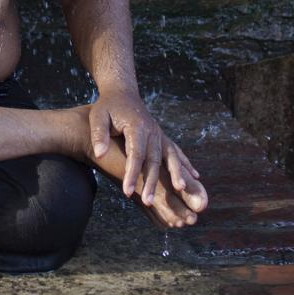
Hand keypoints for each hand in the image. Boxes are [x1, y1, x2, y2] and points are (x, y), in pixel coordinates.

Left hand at [88, 89, 200, 206]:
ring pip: (170, 157)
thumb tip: (99, 154)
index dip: (132, 173)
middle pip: (154, 159)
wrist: (123, 93)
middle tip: (147, 202)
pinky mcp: (162, 137)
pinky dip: (186, 165)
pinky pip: (176, 152)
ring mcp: (160, 134)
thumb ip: (98, 134)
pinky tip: (195, 178)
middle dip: (151, 181)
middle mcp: (152, 131)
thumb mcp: (98, 116)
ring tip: (180, 190)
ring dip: (176, 174)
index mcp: (136, 126)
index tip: (127, 191)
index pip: (135, 153)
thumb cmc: (108, 107)